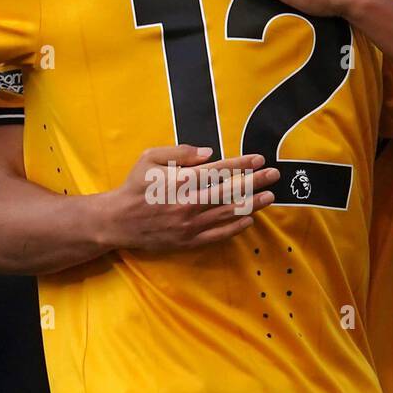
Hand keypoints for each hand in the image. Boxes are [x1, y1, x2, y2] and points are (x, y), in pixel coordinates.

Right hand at [99, 146, 279, 252]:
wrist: (118, 221)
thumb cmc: (134, 186)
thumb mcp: (149, 158)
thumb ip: (180, 152)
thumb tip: (210, 153)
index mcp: (181, 181)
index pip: (220, 170)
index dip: (242, 163)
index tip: (259, 158)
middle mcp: (189, 203)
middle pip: (230, 190)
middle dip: (256, 181)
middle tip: (275, 174)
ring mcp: (190, 224)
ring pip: (228, 212)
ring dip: (252, 203)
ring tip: (269, 196)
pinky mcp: (188, 240)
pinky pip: (218, 234)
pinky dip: (235, 227)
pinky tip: (249, 219)